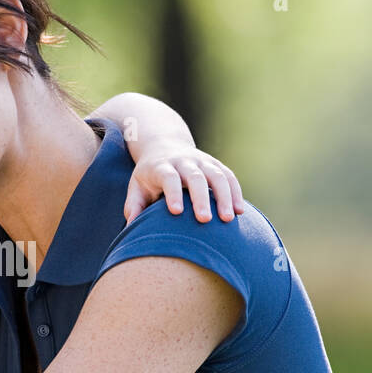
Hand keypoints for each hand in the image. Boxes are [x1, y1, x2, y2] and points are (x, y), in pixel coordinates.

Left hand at [124, 145, 244, 224]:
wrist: (164, 145)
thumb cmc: (148, 175)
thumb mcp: (136, 186)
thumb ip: (133, 205)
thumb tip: (131, 227)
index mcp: (162, 166)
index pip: (169, 177)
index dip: (173, 192)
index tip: (177, 212)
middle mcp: (184, 161)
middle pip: (195, 177)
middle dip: (201, 198)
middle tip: (205, 219)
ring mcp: (202, 161)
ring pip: (217, 175)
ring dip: (225, 196)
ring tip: (229, 218)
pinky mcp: (215, 164)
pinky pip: (229, 176)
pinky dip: (236, 192)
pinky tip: (240, 211)